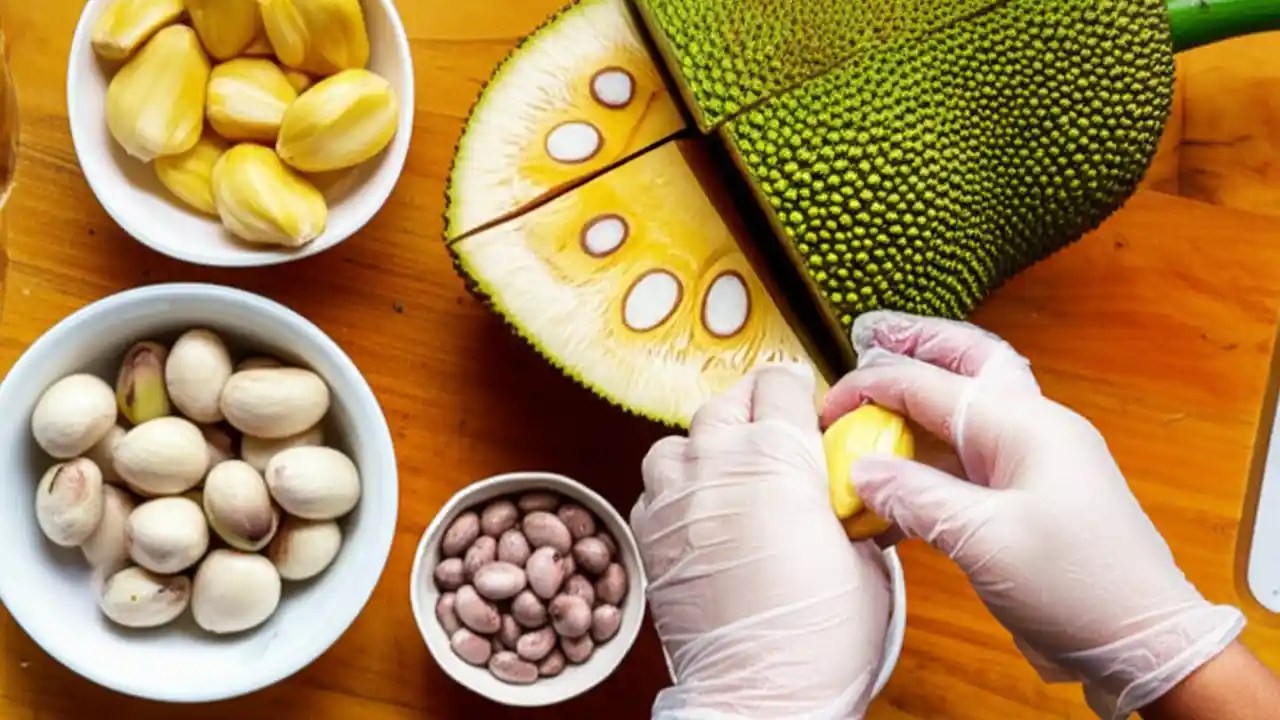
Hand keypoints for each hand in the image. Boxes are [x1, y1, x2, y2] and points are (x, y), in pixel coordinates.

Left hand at [633, 364, 891, 718]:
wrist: (760, 695)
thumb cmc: (820, 636)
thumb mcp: (864, 557)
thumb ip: (848, 502)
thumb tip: (849, 485)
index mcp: (779, 456)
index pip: (778, 382)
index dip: (797, 395)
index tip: (809, 416)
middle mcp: (718, 463)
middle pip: (726, 401)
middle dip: (753, 414)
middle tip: (776, 446)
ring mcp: (675, 497)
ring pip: (679, 439)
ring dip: (706, 449)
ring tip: (731, 480)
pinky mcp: (648, 534)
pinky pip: (654, 487)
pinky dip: (676, 492)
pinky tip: (702, 518)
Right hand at [822, 311, 1244, 718]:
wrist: (1142, 642)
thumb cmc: (1077, 586)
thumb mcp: (985, 540)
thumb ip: (916, 497)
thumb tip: (860, 470)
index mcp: (1024, 424)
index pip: (929, 384)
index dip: (870, 388)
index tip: (824, 410)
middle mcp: (1032, 429)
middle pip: (969, 363)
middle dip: (919, 343)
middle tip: (872, 332)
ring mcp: (1034, 463)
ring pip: (970, 408)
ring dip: (924, 397)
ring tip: (881, 388)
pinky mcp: (1028, 499)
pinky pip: (971, 459)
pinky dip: (932, 455)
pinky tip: (901, 472)